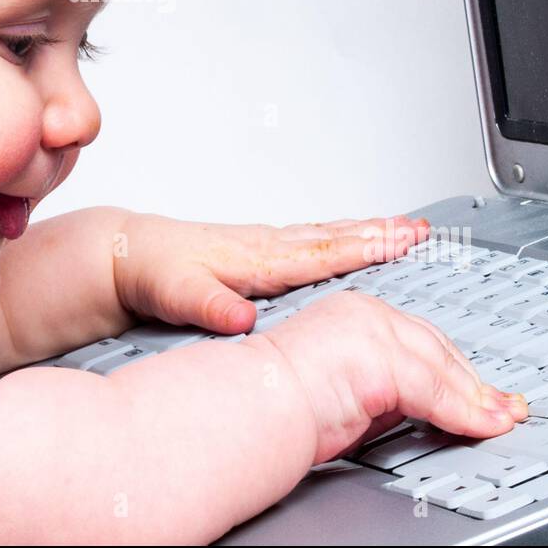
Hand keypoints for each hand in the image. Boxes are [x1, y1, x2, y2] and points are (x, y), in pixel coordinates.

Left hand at [112, 211, 432, 334]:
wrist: (125, 256)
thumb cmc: (151, 273)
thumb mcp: (176, 294)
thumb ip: (210, 306)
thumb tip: (242, 320)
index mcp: (257, 259)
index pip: (322, 253)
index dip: (366, 249)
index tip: (404, 239)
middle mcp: (265, 247)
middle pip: (335, 237)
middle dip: (380, 234)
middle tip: (422, 229)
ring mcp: (262, 245)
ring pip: (325, 235)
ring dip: (365, 231)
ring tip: (402, 227)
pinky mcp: (255, 250)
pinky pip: (310, 240)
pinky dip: (339, 236)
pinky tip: (348, 238)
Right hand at [254, 290, 528, 464]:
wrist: (251, 405)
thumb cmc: (277, 402)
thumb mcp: (344, 389)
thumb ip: (382, 390)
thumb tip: (419, 410)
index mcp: (353, 310)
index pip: (418, 336)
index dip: (455, 368)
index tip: (480, 391)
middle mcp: (365, 310)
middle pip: (437, 345)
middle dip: (475, 382)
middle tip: (502, 408)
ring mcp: (372, 329)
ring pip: (441, 366)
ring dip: (476, 399)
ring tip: (499, 419)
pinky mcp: (379, 357)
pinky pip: (434, 389)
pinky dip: (463, 411)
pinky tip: (480, 425)